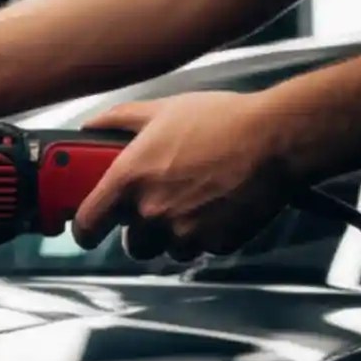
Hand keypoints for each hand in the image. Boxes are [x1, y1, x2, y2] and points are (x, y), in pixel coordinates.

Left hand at [72, 92, 295, 261]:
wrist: (275, 138)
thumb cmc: (220, 120)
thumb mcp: (161, 110)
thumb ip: (118, 120)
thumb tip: (89, 127)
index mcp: (129, 180)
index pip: (88, 223)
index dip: (85, 230)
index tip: (88, 231)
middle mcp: (151, 212)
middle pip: (131, 244)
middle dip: (140, 230)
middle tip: (156, 207)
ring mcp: (184, 232)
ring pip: (166, 250)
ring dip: (172, 235)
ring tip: (192, 204)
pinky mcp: (216, 243)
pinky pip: (201, 249)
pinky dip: (206, 235)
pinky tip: (217, 207)